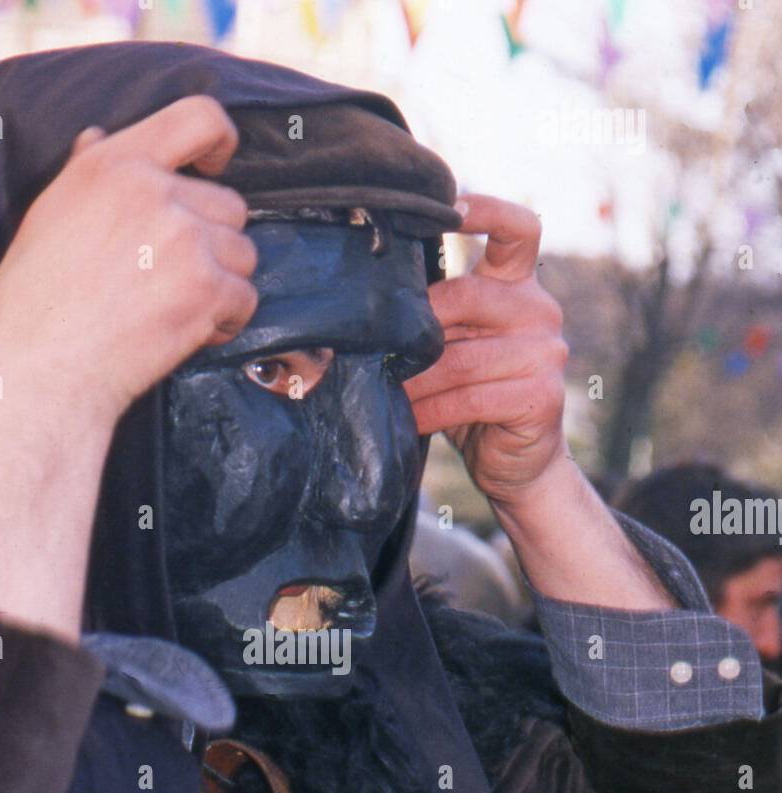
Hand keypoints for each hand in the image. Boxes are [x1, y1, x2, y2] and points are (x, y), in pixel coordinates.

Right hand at [0, 96, 258, 640]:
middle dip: (213, 243)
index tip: (216, 167)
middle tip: (172, 280)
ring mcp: (183, 239)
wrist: (42, 372)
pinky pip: (246, 298)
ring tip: (175, 309)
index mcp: (112, 164)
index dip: (221, 141)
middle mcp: (153, 191)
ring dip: (221, 284)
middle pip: (229, 205)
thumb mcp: (50, 217)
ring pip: (243, 254)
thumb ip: (87, 174)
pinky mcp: (205, 288)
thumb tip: (99, 137)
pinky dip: (226, 321)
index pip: (199, 116)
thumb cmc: (35, 305)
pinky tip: (186, 333)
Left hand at [404, 194, 568, 505]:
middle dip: (417, 328)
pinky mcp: (542, 396)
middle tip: (381, 352)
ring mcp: (548, 354)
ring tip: (386, 394)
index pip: (518, 230)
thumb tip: (366, 302)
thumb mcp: (454, 347)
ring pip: (461, 358)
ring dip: (415, 381)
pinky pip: (471, 398)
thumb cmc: (473, 399)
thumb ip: (436, 318)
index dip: (486, 209)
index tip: (448, 206)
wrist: (516, 463)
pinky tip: (409, 420)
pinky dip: (431, 411)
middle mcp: (540, 311)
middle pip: (468, 296)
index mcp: (519, 288)